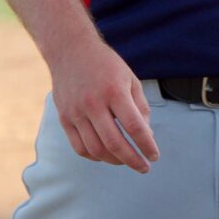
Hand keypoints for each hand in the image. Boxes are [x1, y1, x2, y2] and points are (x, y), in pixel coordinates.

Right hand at [47, 39, 158, 172]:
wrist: (70, 51)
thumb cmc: (106, 65)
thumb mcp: (130, 79)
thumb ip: (140, 107)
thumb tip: (146, 135)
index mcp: (114, 92)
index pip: (134, 126)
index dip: (146, 145)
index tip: (154, 156)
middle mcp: (93, 104)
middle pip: (114, 143)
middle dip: (132, 160)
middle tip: (144, 167)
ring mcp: (76, 112)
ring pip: (96, 149)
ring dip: (114, 160)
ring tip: (127, 161)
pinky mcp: (64, 118)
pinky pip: (79, 147)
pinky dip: (94, 156)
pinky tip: (106, 156)